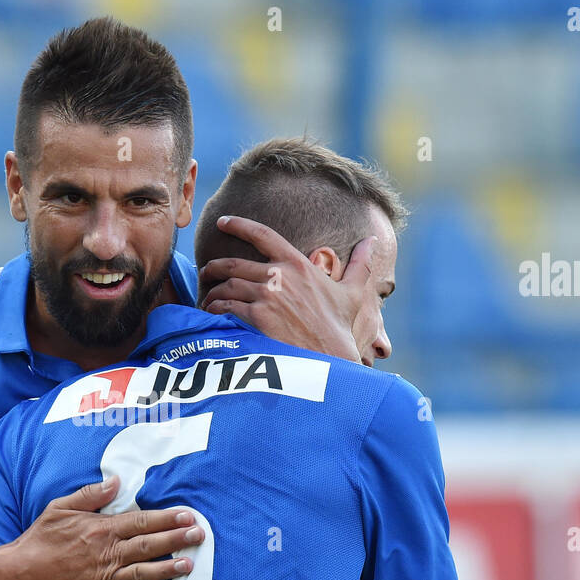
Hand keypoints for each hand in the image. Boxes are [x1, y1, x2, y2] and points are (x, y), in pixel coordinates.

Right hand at [8, 476, 204, 579]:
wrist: (20, 576)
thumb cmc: (39, 540)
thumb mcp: (60, 508)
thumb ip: (90, 495)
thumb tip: (115, 481)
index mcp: (102, 530)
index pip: (142, 522)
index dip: (167, 518)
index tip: (188, 515)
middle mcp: (108, 554)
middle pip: (150, 545)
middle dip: (177, 539)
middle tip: (200, 535)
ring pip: (144, 572)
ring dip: (169, 568)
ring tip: (190, 564)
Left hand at [199, 215, 376, 362]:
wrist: (331, 357)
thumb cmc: (341, 328)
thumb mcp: (354, 292)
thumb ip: (359, 265)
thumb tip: (373, 241)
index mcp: (298, 264)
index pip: (263, 235)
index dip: (239, 225)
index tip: (223, 222)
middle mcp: (279, 276)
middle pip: (234, 263)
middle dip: (215, 266)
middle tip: (207, 270)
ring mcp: (266, 296)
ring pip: (227, 285)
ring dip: (213, 291)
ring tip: (209, 298)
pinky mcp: (256, 317)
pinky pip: (226, 306)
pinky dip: (215, 309)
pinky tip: (212, 313)